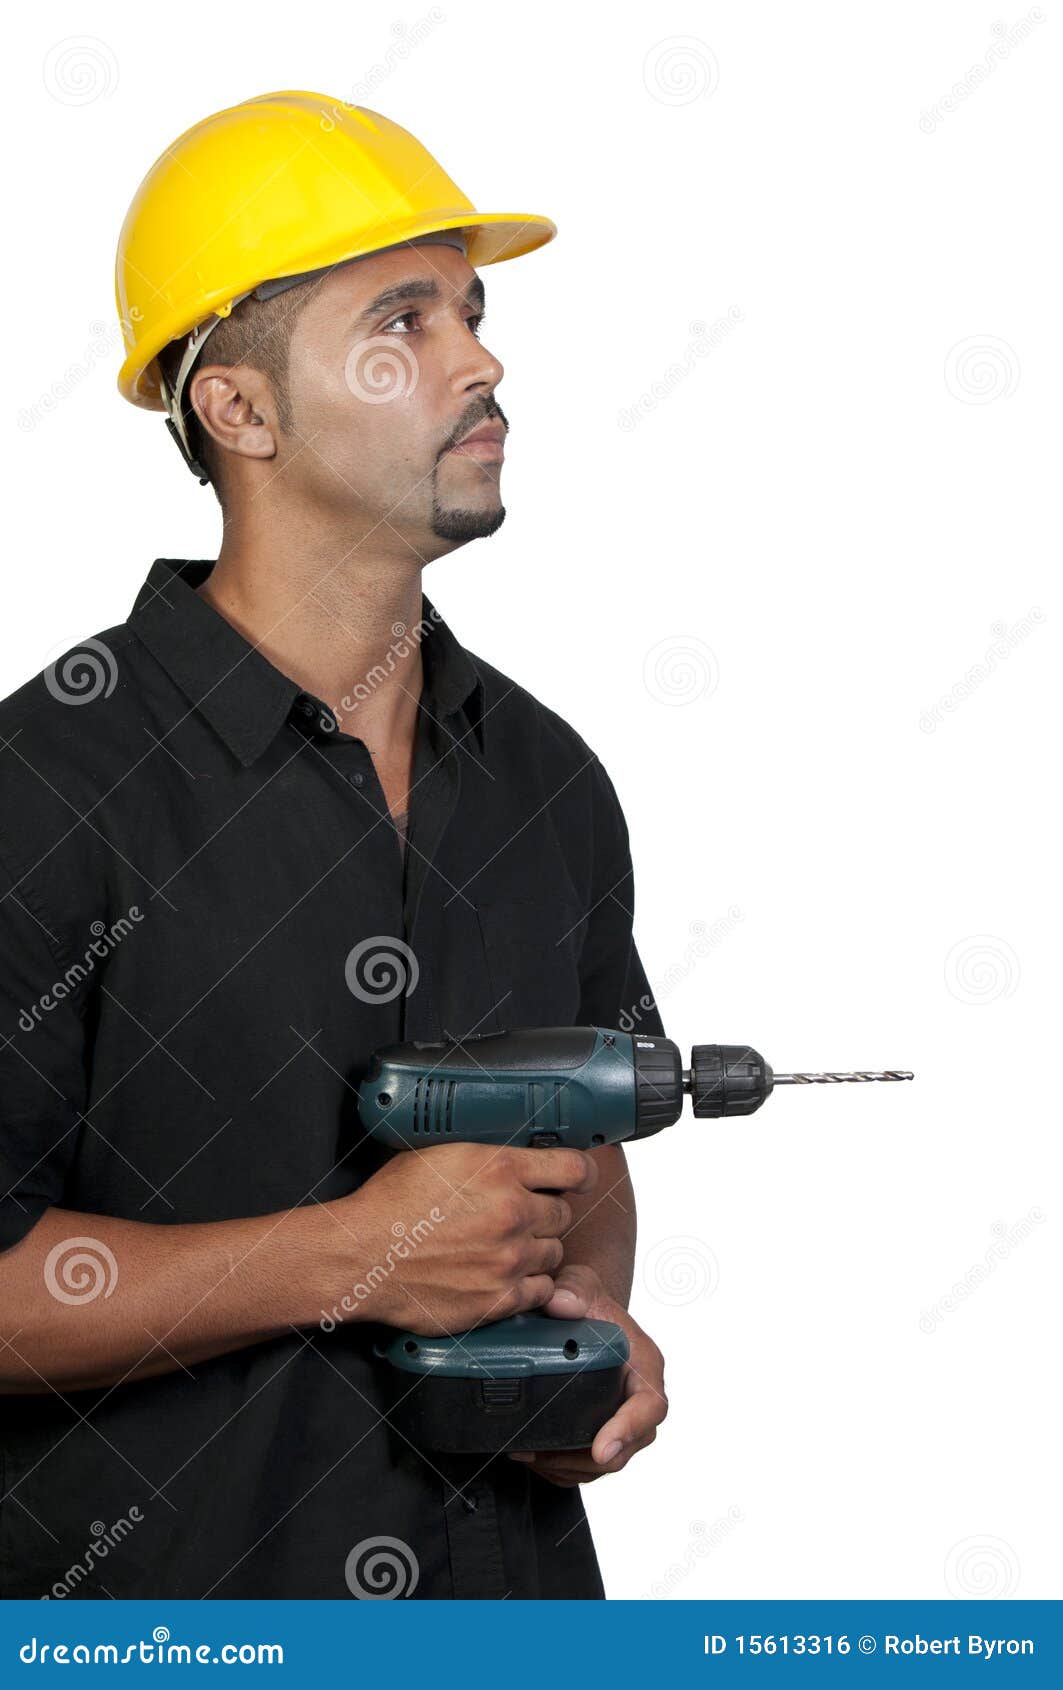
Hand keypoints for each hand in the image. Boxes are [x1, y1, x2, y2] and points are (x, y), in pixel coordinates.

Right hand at [325, 1144, 597, 1334]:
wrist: (361, 1256)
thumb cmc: (389, 1205)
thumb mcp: (438, 1155)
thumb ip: (486, 1155)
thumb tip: (515, 1154)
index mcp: (499, 1168)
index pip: (573, 1167)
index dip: (580, 1173)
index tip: (578, 1178)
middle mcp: (513, 1212)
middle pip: (563, 1213)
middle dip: (545, 1213)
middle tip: (519, 1216)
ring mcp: (509, 1258)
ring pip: (554, 1252)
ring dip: (536, 1249)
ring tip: (504, 1248)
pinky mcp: (500, 1298)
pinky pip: (541, 1290)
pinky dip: (528, 1285)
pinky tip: (504, 1276)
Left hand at [507, 1263, 666, 1485]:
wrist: (576, 1311)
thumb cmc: (583, 1299)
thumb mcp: (579, 1284)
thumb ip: (574, 1289)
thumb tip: (561, 1305)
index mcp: (643, 1365)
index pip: (649, 1406)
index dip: (628, 1430)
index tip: (601, 1449)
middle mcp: (636, 1398)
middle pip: (625, 1447)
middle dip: (583, 1460)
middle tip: (542, 1455)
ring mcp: (618, 1419)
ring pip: (601, 1463)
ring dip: (566, 1467)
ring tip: (528, 1454)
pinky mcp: (597, 1432)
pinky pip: (584, 1465)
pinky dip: (558, 1468)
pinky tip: (530, 1455)